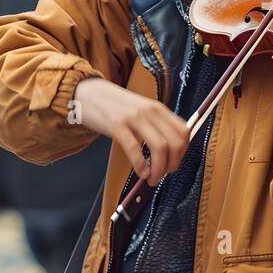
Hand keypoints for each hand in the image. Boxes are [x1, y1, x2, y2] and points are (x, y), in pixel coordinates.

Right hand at [74, 77, 189, 186]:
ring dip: (159, 169)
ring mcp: (134, 117)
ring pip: (160, 147)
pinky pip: (135, 148)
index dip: (182, 153)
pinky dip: (141, 165)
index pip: (184, 132)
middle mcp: (150, 111)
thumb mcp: (141, 111)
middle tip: (162, 175)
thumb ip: (155, 126)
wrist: (88, 93)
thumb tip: (169, 152)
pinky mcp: (116, 125)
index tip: (173, 163)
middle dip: (172, 165)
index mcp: (158, 109)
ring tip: (151, 178)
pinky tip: (140, 172)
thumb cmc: (115, 106)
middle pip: (175, 143)